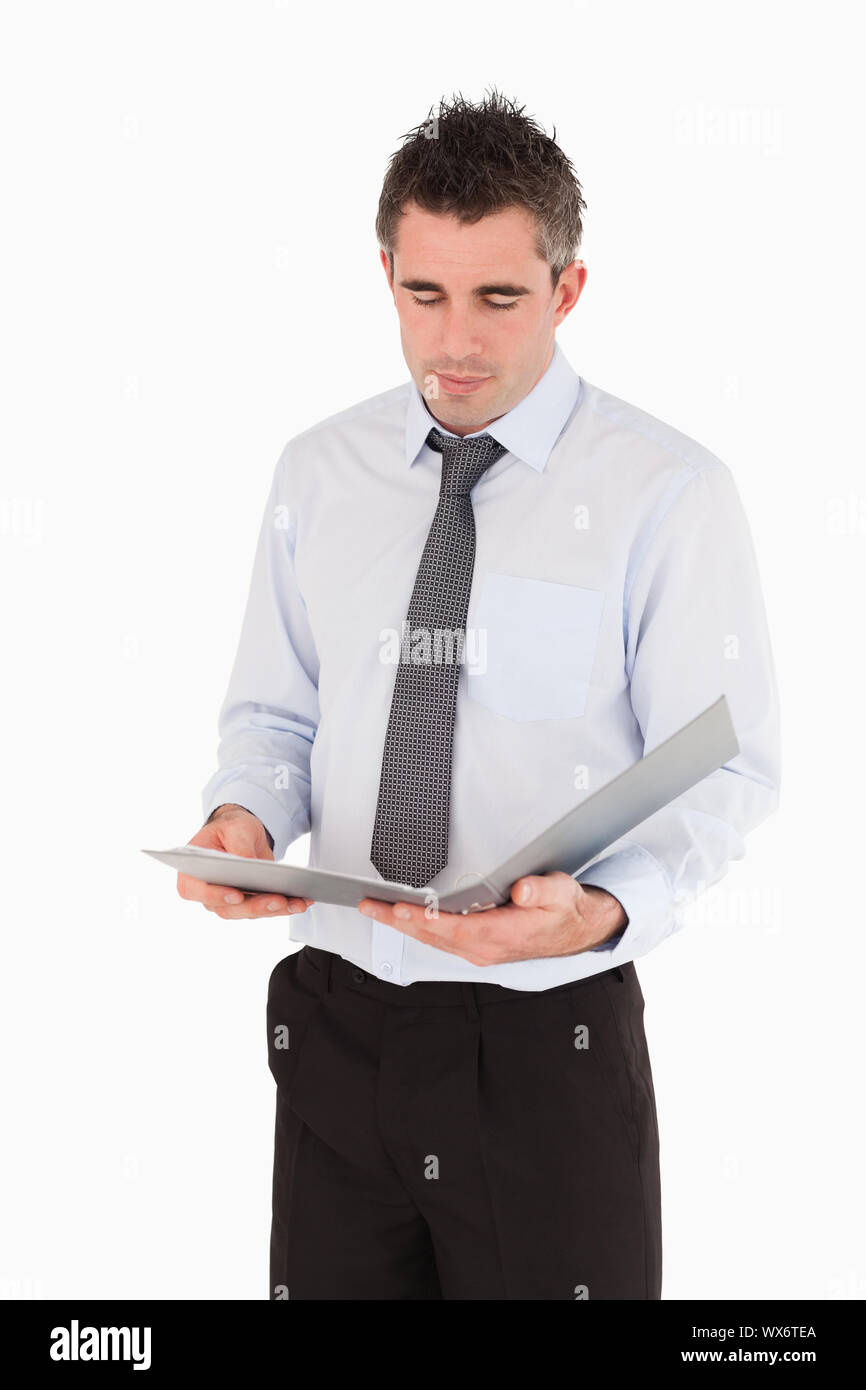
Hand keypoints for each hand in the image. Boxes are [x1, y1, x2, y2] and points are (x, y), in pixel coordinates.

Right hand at [176, 804, 314, 919]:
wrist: (242, 833)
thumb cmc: (230, 828)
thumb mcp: (234, 828)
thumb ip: (238, 846)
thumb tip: (248, 865)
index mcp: (192, 872)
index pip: (196, 890)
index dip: (215, 895)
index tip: (236, 895)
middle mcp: (207, 892)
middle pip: (227, 908)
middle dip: (255, 906)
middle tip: (277, 900)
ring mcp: (227, 901)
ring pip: (249, 912)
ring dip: (274, 910)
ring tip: (296, 902)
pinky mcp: (247, 903)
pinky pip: (263, 909)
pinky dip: (283, 907)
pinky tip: (300, 901)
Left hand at [357, 872, 626, 965]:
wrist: (576, 929)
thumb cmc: (564, 909)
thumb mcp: (558, 891)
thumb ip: (539, 889)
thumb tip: (520, 889)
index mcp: (501, 935)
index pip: (454, 927)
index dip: (425, 918)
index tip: (399, 908)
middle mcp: (485, 948)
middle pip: (433, 935)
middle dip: (398, 921)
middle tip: (369, 906)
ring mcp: (480, 950)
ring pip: (433, 939)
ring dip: (402, 926)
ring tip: (375, 910)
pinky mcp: (478, 947)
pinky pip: (441, 940)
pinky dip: (418, 929)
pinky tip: (403, 919)